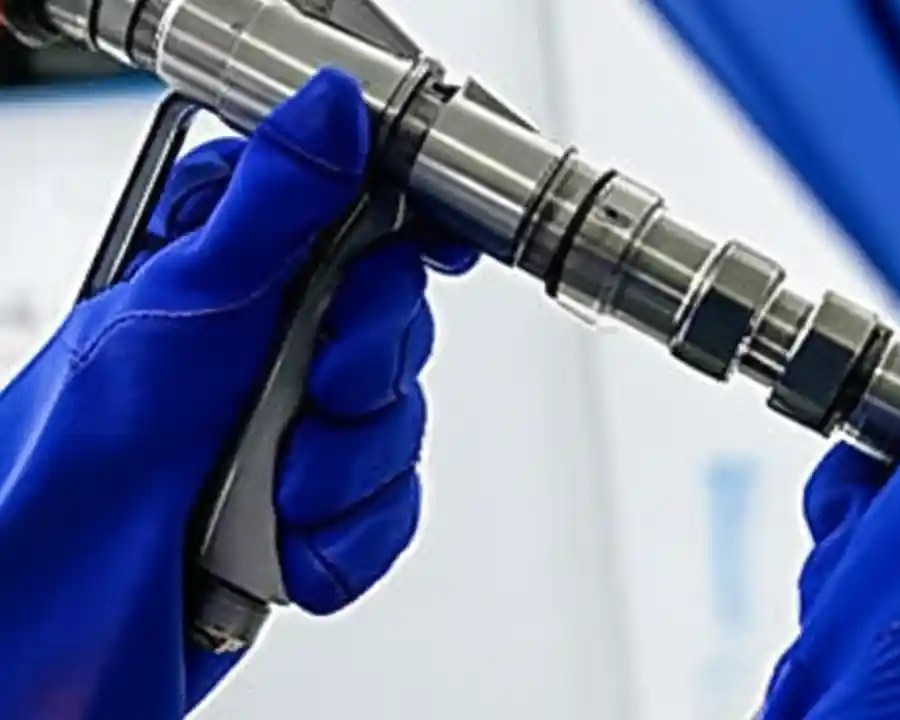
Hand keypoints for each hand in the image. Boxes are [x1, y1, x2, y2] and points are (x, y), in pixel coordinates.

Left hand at [0, 69, 476, 717]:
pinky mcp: (310, 514)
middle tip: (317, 386)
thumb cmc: (78, 451)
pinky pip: (390, 515)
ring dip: (348, 472)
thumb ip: (274, 205)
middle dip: (367, 375)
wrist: (46, 612)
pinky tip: (288, 542)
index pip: (357, 228)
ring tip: (279, 485)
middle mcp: (269, 351)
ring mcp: (291, 434)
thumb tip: (335, 110)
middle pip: (398, 333)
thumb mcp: (183, 301)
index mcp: (237, 279)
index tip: (425, 255)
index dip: (403, 245)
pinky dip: (346, 541)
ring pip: (401, 431)